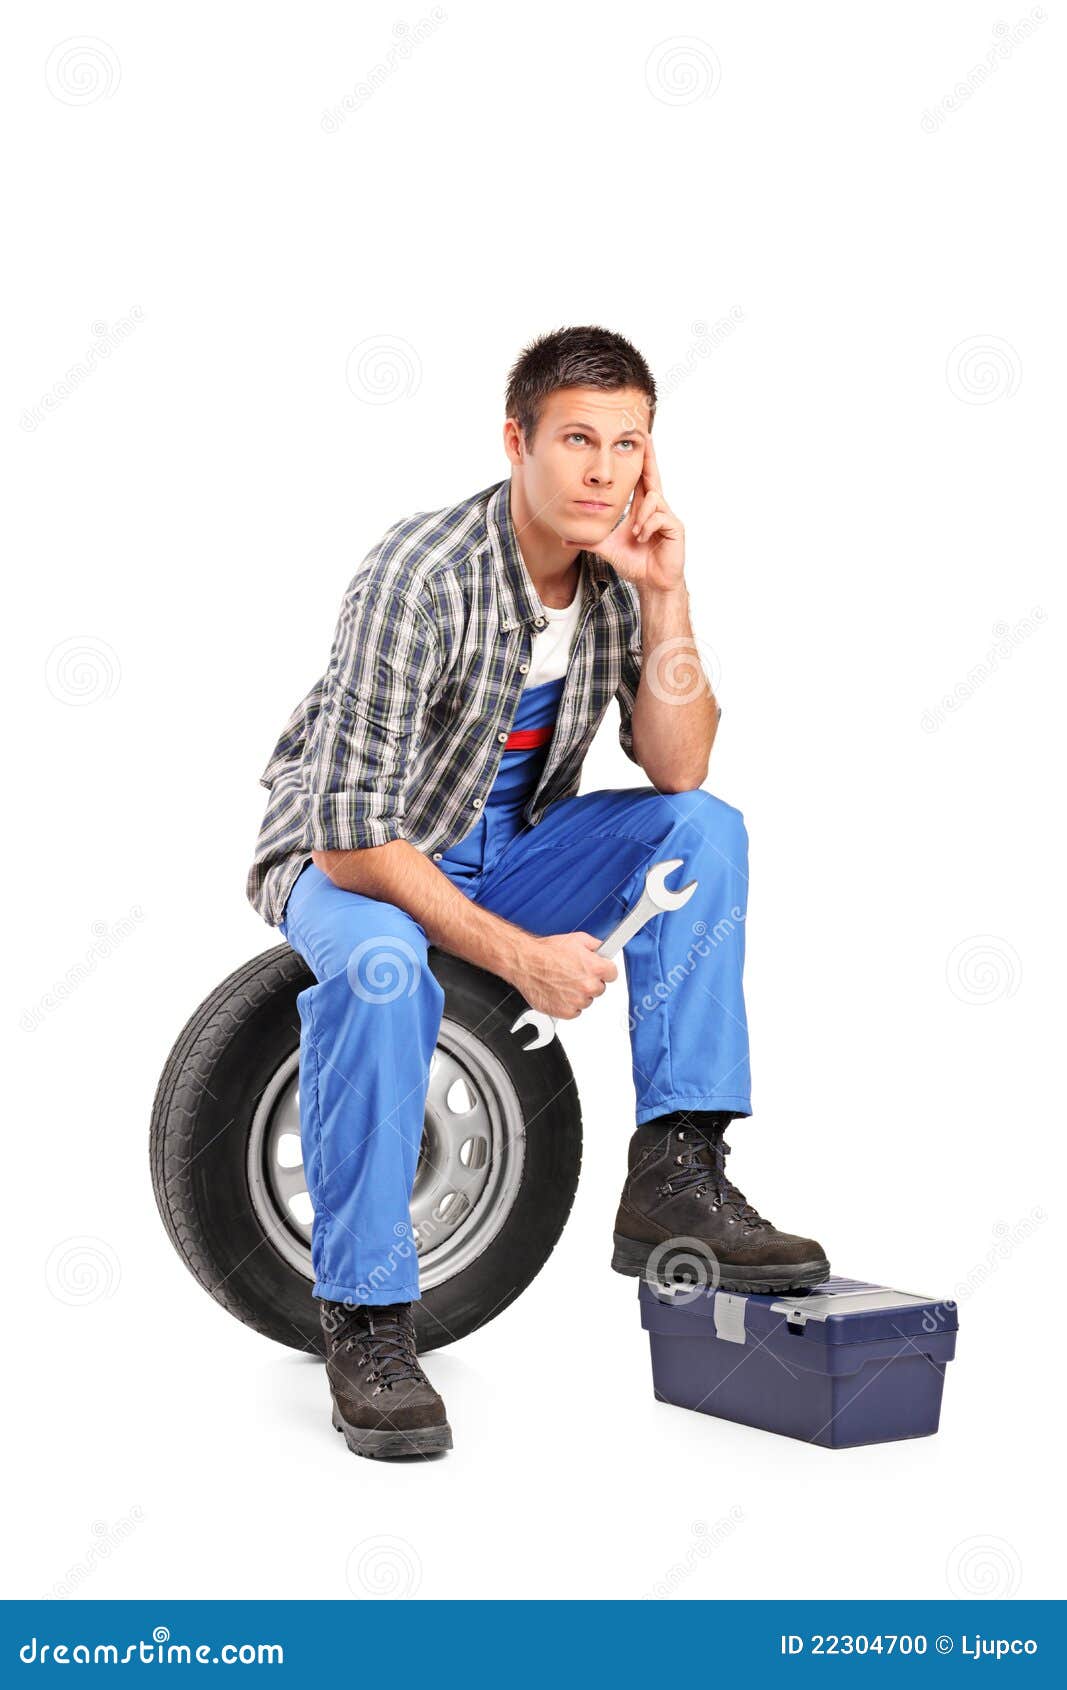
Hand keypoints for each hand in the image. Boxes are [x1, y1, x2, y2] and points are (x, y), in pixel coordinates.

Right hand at [510, 932, 617, 1020]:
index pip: (613, 974)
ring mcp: (577, 1000)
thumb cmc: (546, 951)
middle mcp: (588, 986)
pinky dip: (568, 1004)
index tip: (598, 970)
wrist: (525, 962)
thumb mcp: (576, 939)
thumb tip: (603, 950)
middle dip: (590, 981)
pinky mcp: (565, 1011)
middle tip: (575, 974)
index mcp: (595, 968)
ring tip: (564, 982)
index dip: (604, 970)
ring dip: (579, 994)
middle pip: (600, 988)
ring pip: (587, 1001)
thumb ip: (595, 946)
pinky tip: (559, 992)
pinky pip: (575, 1011)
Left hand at [586, 433, 685, 593]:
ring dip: (640, 516)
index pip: (640, 480)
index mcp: (641, 508)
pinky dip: (647, 527)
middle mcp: (656, 508)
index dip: (640, 461)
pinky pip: (659, 517)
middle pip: (653, 476)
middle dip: (649, 458)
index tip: (638, 442)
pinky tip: (642, 538)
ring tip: (634, 534)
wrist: (652, 583)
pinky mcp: (675, 527)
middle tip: (646, 438)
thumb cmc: (635, 564)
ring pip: (654, 499)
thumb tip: (565, 540)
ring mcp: (667, 517)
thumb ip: (589, 541)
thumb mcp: (607, 548)